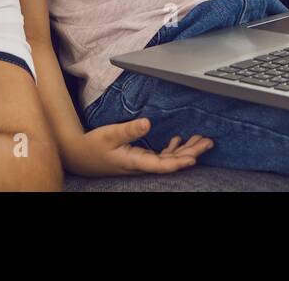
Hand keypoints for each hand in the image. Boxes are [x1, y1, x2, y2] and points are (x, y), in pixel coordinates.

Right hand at [64, 118, 212, 176]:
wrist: (80, 157)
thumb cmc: (93, 146)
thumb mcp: (109, 134)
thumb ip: (128, 129)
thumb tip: (147, 123)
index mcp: (135, 161)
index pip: (161, 164)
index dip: (178, 161)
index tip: (194, 157)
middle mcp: (141, 164)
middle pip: (171, 161)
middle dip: (191, 152)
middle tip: (208, 142)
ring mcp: (141, 162)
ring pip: (169, 158)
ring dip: (185, 149)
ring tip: (202, 140)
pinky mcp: (139, 158)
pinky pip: (161, 155)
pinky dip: (172, 148)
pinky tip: (179, 139)